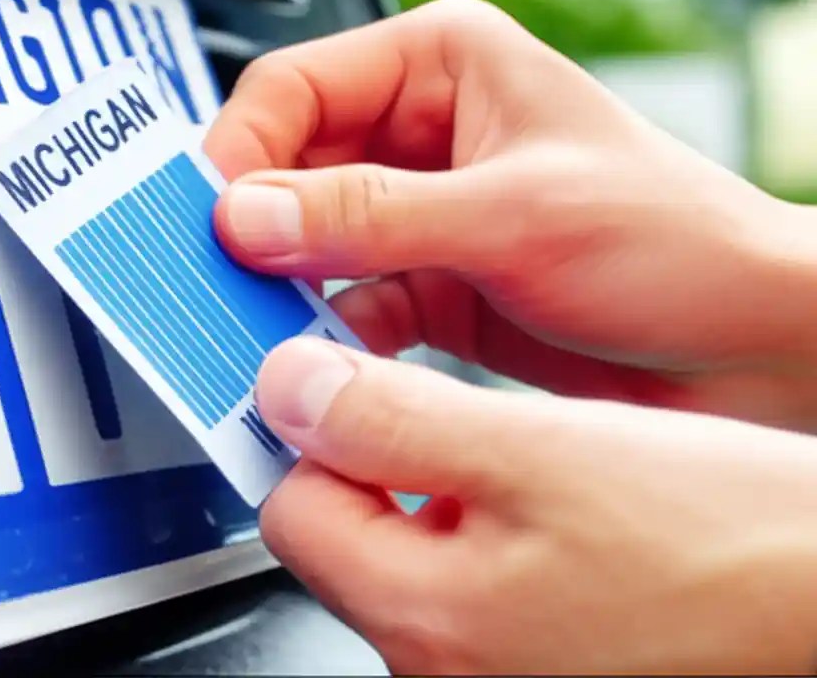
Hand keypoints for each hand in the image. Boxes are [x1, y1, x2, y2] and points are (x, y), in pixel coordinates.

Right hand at [203, 0, 816, 432]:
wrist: (746, 352)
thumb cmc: (677, 244)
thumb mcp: (512, 215)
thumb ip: (369, 216)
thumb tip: (245, 215)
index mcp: (442, 67)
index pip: (294, 91)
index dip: (241, 153)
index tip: (211, 220)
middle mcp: (421, 136)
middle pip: (288, 170)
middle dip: (255, 230)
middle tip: (219, 281)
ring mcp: (419, 217)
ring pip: (307, 243)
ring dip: (282, 288)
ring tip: (260, 328)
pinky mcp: (427, 290)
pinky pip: (343, 305)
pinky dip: (324, 335)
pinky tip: (320, 361)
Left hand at [255, 336, 816, 674]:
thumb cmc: (730, 543)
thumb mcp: (539, 449)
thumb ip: (391, 421)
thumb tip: (288, 390)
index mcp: (427, 618)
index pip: (293, 508)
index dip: (310, 426)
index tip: (340, 371)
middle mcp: (446, 666)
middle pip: (348, 534)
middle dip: (378, 454)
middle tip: (442, 398)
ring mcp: (494, 673)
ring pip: (412, 551)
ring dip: (440, 487)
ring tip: (520, 449)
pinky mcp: (539, 664)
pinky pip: (474, 581)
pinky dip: (490, 525)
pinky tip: (552, 499)